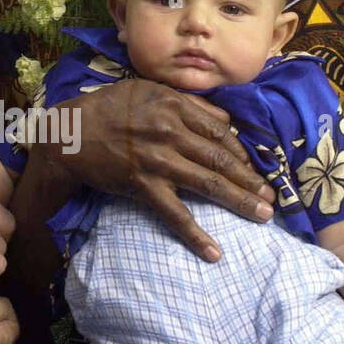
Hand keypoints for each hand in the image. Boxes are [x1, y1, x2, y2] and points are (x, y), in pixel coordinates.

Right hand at [57, 82, 274, 260]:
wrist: (70, 134)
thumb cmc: (108, 109)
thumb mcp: (149, 91)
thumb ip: (188, 104)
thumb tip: (224, 119)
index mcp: (174, 106)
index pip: (220, 131)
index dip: (242, 152)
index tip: (256, 167)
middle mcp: (170, 131)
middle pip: (222, 158)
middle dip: (251, 179)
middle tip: (273, 197)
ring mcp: (158, 160)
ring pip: (208, 183)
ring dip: (239, 201)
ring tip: (262, 215)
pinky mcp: (143, 184)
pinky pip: (175, 214)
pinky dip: (195, 234)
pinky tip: (214, 252)